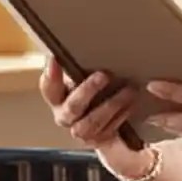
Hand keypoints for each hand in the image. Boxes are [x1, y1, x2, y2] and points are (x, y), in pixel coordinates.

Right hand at [38, 59, 152, 177]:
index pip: (48, 87)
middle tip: (104, 75)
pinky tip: (133, 102)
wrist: (106, 122)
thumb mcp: (84, 77)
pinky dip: (122, 115)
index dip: (51, 75)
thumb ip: (79, 66)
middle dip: (88, 90)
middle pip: (72, 107)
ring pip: (93, 122)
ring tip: (130, 90)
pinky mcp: (97, 141)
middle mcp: (64, 116)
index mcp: (56, 97)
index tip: (55, 59)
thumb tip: (82, 38)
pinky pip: (109, 130)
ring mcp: (80, 131)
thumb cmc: (94, 89)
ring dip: (112, 105)